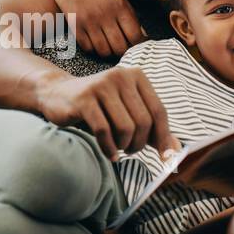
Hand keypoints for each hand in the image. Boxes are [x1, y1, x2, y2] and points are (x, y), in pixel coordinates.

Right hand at [34, 66, 181, 158]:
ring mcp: (101, 85)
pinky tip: (109, 153)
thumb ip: (152, 130)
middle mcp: (121, 76)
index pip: (159, 111)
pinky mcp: (84, 98)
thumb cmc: (98, 108)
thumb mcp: (126, 114)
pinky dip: (109, 148)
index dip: (164, 137)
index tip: (165, 158)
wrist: (58, 95)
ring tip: (118, 149)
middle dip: (139, 144)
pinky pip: (104, 131)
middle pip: (144, 121)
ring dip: (124, 146)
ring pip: (126, 127)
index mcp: (136, 76)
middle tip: (130, 151)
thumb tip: (176, 151)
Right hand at [45, 0, 145, 57]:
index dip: (138, 44)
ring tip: (107, 45)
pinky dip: (92, 48)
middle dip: (123, 51)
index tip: (135, 44)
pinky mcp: (74, 24)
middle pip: (120, 47)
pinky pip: (87, 47)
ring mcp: (89, 21)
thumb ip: (128, 13)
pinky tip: (93, 40)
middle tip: (121, 47)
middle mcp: (106, 15)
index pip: (135, 36)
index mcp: (120, 5)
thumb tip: (142, 34)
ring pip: (103, 51)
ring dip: (107, 51)